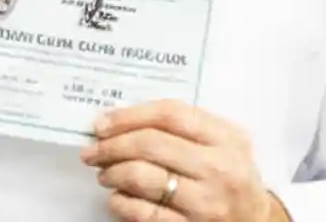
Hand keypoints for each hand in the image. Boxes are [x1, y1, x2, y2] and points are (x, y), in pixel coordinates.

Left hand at [80, 100, 288, 221]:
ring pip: (141, 177)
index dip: (129, 115)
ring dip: (112, 173)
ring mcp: (205, 203)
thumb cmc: (232, 175)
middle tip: (93, 149)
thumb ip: (184, 125)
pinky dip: (121, 203)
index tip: (103, 122)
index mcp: (226, 138)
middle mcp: (218, 169)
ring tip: (105, 173)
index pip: (170, 114)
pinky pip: (143, 213)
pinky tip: (118, 198)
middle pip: (150, 144)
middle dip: (112, 144)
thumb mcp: (225, 142)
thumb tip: (122, 116)